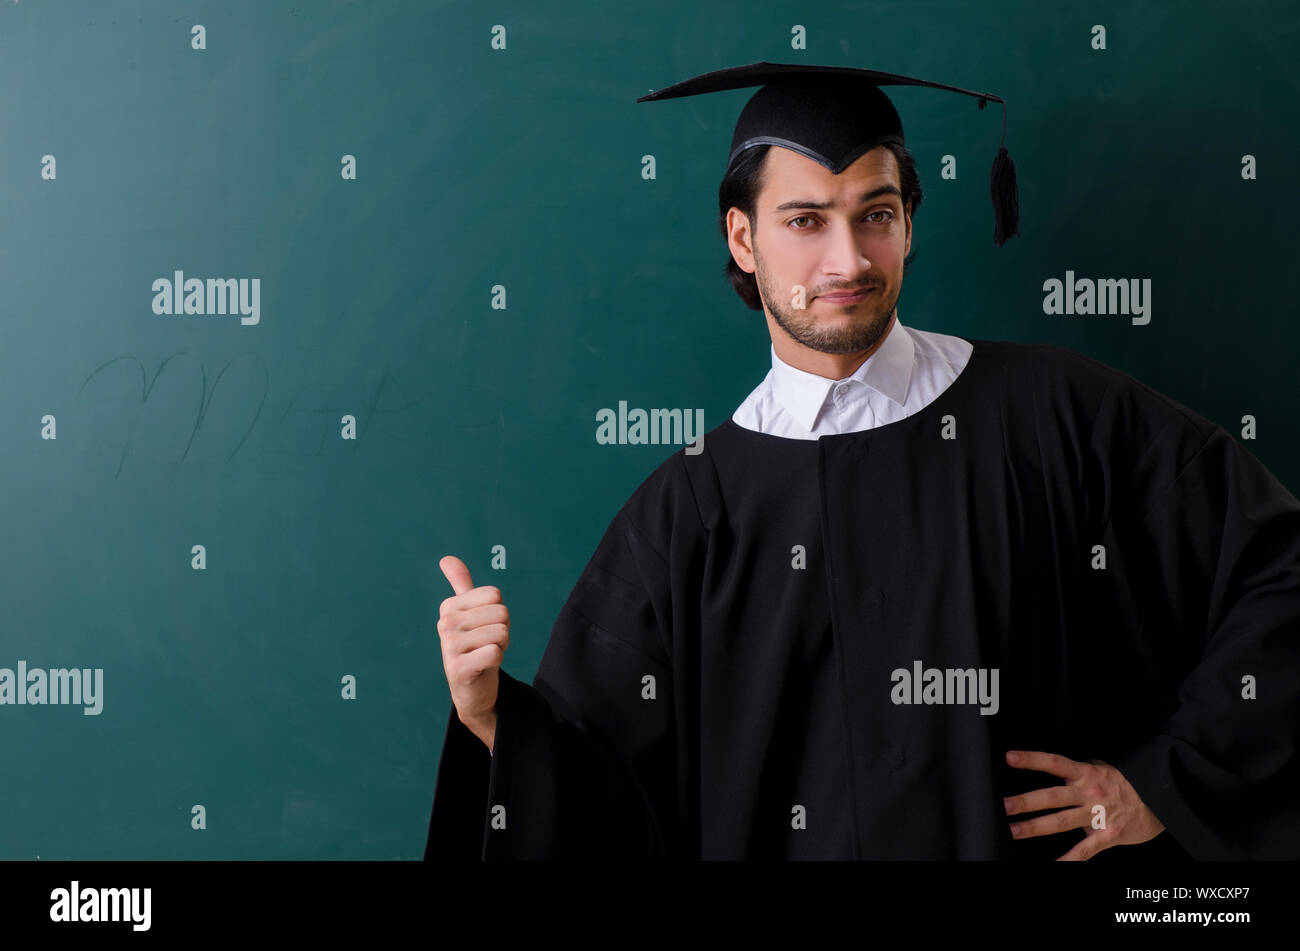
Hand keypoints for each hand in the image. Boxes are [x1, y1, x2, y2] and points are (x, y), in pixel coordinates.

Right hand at [437, 555, 508, 751]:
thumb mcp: (469, 613)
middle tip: (486, 644)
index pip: (495, 595)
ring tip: (484, 655)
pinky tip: (483, 667)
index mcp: (449, 607)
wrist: (471, 688)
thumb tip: (446, 558)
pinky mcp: (458, 668)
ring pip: (501, 632)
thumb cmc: (475, 646)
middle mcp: (445, 623)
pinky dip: (496, 661)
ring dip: (500, 647)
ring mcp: (449, 646)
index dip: (498, 614)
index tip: (484, 628)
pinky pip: (495, 653)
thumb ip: (461, 585)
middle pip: (501, 613)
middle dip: (502, 631)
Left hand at [1003, 749, 1165, 859]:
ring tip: (1014, 831)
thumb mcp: (1104, 767)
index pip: (1054, 762)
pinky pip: (1084, 850)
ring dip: (1036, 827)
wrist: (1161, 801)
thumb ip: (1080, 768)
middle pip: (1052, 796)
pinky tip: (1054, 865)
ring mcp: (1097, 815)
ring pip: (1061, 822)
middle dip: (1026, 802)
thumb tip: (1059, 766)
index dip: (1032, 759)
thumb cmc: (1127, 784)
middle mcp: (1088, 793)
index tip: (1009, 758)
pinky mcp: (1107, 835)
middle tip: (1003, 806)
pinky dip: (1069, 860)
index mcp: (1086, 773)